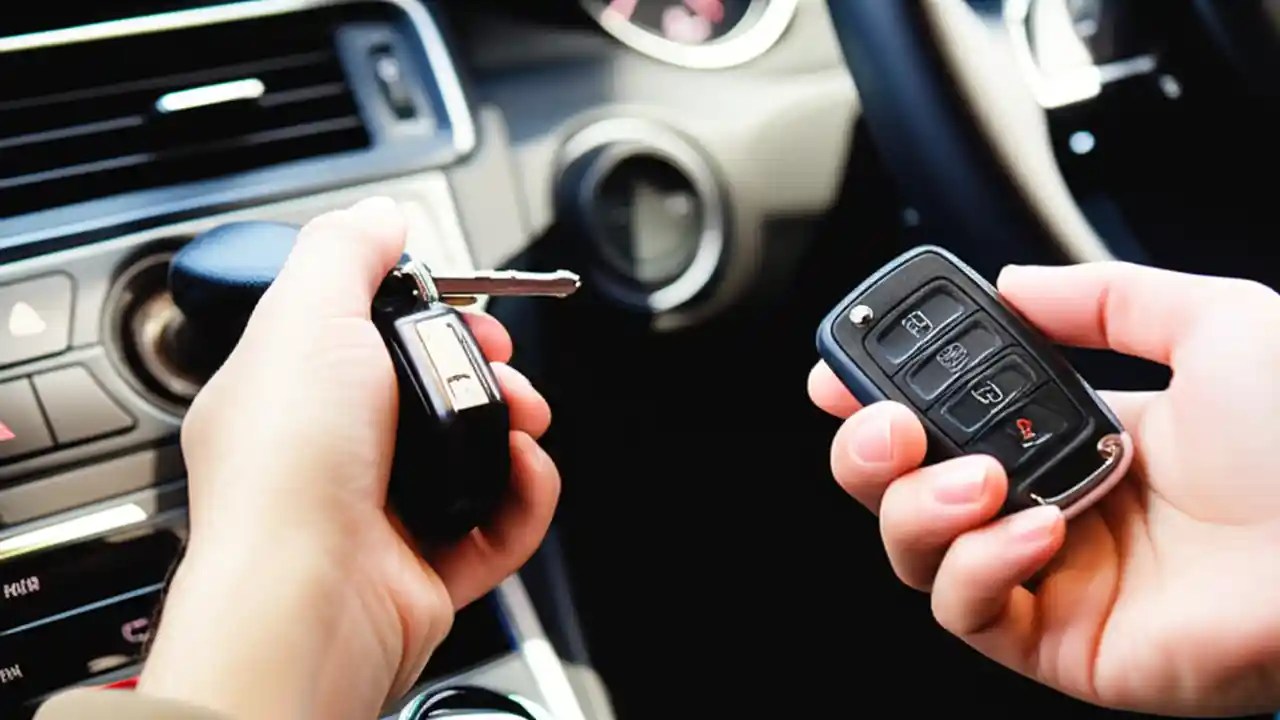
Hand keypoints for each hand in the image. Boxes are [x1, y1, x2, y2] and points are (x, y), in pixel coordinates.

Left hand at [137, 197, 559, 719]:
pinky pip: (499, 521)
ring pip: (472, 453)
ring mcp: (382, 510)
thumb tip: (381, 215)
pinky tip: (528, 471)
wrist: (309, 600)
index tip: (463, 306)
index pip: (365, 331)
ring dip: (515, 427)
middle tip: (504, 367)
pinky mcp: (428, 565)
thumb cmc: (289, 470)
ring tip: (526, 422)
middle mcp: (333, 451)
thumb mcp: (306, 317)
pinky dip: (527, 494)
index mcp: (290, 391)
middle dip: (487, 369)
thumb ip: (344, 250)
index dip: (424, 311)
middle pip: (432, 391)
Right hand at [809, 262, 1279, 716]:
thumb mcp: (1215, 324)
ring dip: (918, 505)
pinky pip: (967, 610)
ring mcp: (1053, 577)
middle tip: (886, 423)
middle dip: (868, 451)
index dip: (880, 395)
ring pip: (917, 552)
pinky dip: (975, 566)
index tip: (840, 371)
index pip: (948, 417)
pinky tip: (1035, 531)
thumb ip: (1105, 298)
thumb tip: (1012, 284)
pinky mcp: (1062, 643)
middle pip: (906, 488)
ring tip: (982, 476)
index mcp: (1078, 436)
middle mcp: (1051, 505)